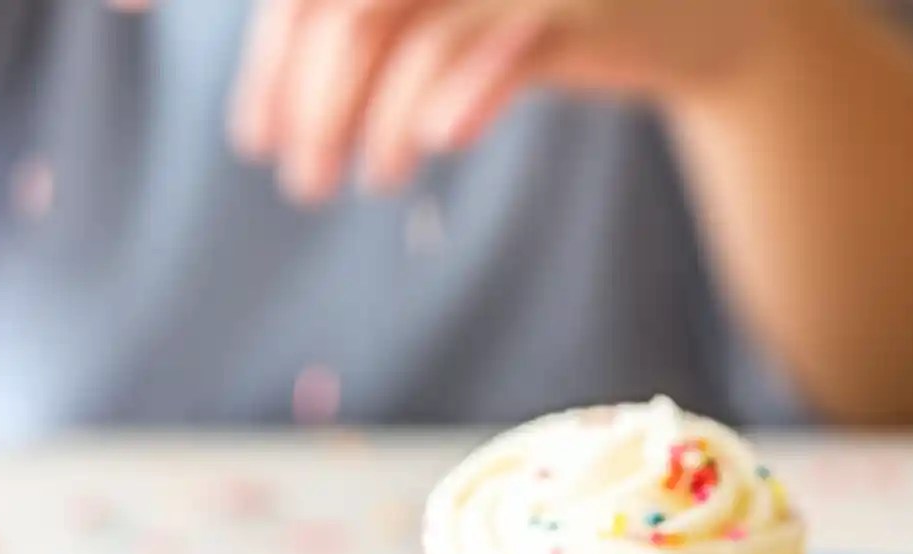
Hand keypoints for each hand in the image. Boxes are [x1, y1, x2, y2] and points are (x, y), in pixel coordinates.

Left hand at [231, 0, 772, 202]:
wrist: (712, 15)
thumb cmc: (556, 15)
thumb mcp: (457, 15)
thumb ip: (377, 33)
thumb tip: (276, 106)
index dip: (261, 44)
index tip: (200, 88)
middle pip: (341, 1)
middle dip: (299, 95)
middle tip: (293, 172)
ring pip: (401, 25)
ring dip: (363, 116)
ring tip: (354, 178)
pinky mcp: (585, 5)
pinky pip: (505, 43)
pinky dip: (459, 90)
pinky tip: (436, 144)